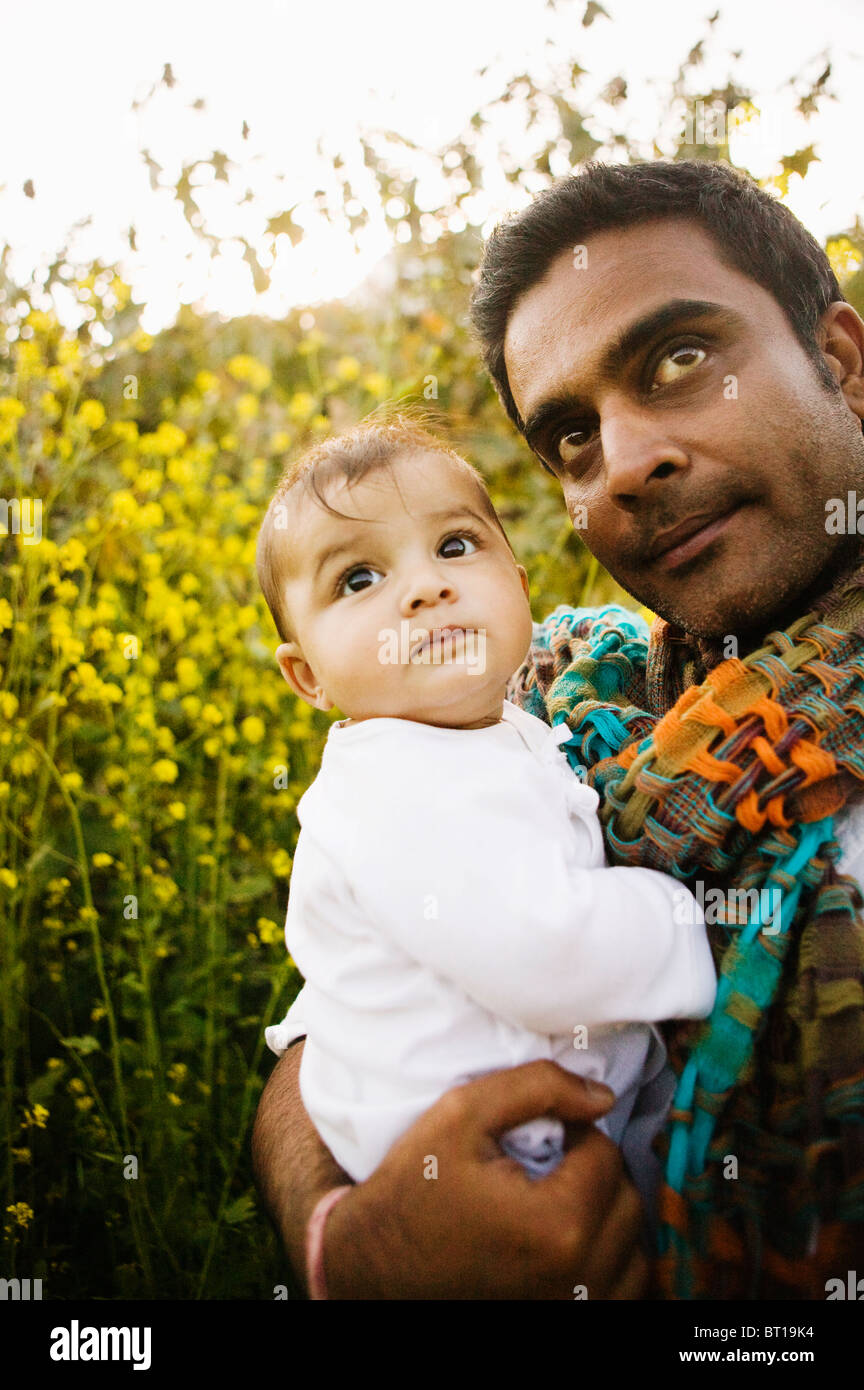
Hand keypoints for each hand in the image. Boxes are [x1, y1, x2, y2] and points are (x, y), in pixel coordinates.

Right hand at [322, 1060, 648, 1299]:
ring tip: (563, 1201)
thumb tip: (602, 1097)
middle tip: (551, 1164)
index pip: (606, 1155)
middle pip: (628, 1201)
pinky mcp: (568, 1329)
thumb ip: (539, 1087)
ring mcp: (573, 1312)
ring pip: (635, 1252)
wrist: (375, 1264)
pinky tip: (572, 1242)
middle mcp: (577, 1280)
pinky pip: (623, 1291)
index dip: (575, 1132)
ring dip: (609, 1217)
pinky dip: (610, 1263)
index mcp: (558, 1226)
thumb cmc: (415, 1186)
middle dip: (596, 1172)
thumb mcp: (463, 1113)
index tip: (539, 1136)